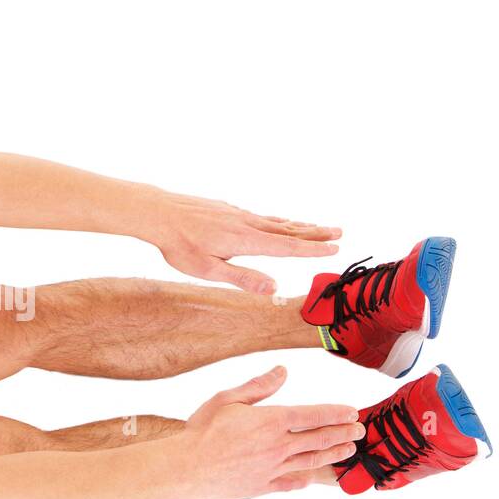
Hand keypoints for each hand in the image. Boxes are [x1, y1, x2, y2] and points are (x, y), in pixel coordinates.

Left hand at [150, 193, 340, 293]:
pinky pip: (260, 216)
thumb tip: (274, 289)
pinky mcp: (227, 210)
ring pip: (275, 221)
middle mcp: (246, 224)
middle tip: (339, 232)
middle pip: (288, 229)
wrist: (158, 213)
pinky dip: (276, 220)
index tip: (335, 247)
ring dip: (298, 225)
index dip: (312, 248)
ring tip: (316, 226)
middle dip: (315, 233)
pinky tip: (275, 223)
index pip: (287, 246)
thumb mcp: (209, 270)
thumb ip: (243, 278)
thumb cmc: (180, 245)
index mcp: (246, 241)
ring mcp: (237, 214)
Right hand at [179, 366, 361, 498]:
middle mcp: (278, 446)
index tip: (352, 412)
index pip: (313, 415)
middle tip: (360, 431)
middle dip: (343, 433)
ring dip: (332, 454)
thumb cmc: (203, 430)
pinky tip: (311, 479)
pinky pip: (289, 484)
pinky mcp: (261, 486)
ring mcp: (272, 469)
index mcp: (271, 421)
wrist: (187, 467)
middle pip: (319, 439)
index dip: (335, 413)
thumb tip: (282, 371)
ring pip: (311, 461)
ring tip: (348, 450)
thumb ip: (259, 386)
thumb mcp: (229, 399)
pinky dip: (303, 480)